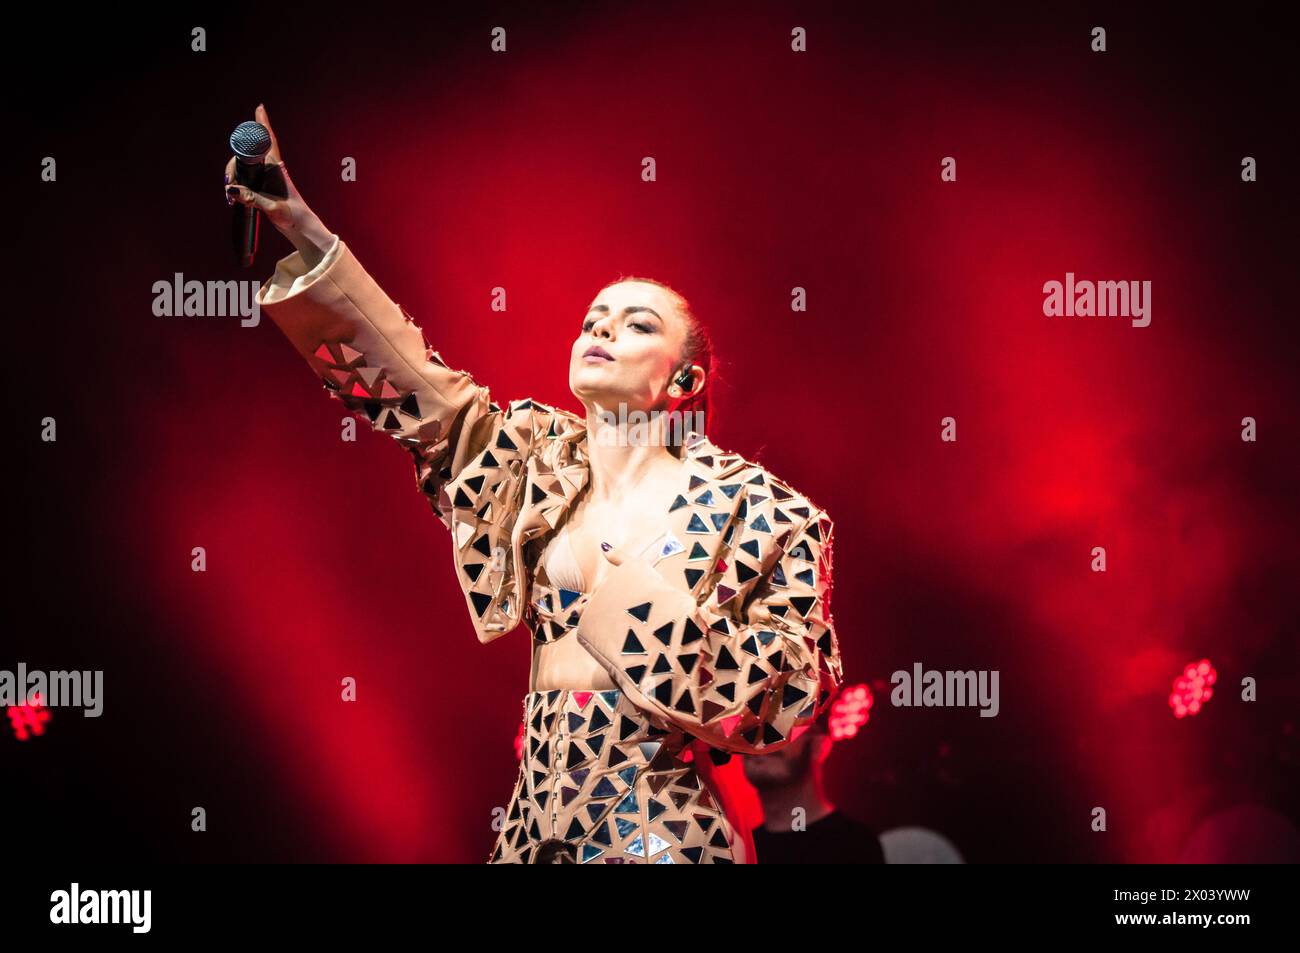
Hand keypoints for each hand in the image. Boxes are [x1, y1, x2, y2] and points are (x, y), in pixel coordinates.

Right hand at [223, 104, 332, 269]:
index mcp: (276, 168)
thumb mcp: (272, 208)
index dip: (263, 124)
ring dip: (233, 176)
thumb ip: (252, 198)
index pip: (268, 141)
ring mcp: (266, 179)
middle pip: (247, 155)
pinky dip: (236, 185)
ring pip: (244, 168)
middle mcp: (271, 169)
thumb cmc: (293, 217)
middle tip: (228, 182)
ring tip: (229, 194)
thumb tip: (232, 189)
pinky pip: (245, 179)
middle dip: (233, 164)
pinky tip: (232, 195)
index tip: (260, 108)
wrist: (302, 229)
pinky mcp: (263, 189)